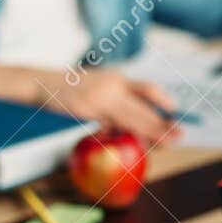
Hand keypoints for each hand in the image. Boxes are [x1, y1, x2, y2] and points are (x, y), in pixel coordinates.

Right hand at [39, 68, 180, 144]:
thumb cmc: (70, 88)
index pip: (147, 88)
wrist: (40, 82)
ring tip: (167, 142)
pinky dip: (121, 135)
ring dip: (151, 132)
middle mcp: (111, 85)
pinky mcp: (85, 109)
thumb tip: (132, 122)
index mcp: (117, 79)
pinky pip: (108, 126)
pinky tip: (132, 143)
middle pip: (144, 107)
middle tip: (180, 135)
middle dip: (163, 123)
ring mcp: (99, 97)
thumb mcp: (98, 85)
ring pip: (131, 118)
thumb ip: (116, 99)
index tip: (176, 111)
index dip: (164, 100)